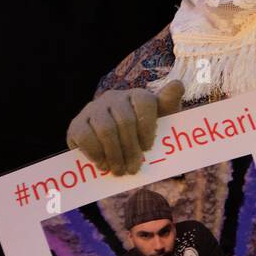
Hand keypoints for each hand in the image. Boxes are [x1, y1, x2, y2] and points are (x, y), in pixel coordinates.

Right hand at [66, 80, 183, 175]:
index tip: (149, 147)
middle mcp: (113, 97)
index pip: (145, 102)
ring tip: (120, 171)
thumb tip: (178, 85)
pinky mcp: (77, 124)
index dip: (147, 127)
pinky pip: (86, 138)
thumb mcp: (160, 121)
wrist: (112, 148)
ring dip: (115, 155)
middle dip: (131, 149)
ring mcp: (93, 109)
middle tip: (134, 169)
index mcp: (136, 95)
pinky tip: (103, 165)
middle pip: (125, 121)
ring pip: (106, 130)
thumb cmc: (141, 134)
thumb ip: (169, 104)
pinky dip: (96, 154)